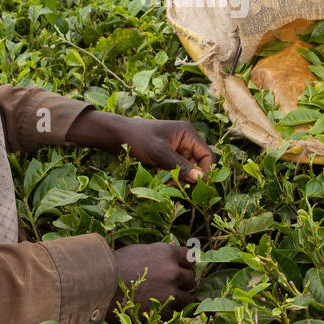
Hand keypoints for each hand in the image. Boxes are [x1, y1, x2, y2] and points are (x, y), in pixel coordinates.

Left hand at [66, 111, 214, 184]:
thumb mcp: (160, 154)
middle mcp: (185, 139)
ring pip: (187, 168)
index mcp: (188, 133)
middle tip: (179, 190)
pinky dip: (173, 177)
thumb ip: (181, 167)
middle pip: (198, 163)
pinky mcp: (168, 154)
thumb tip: (201, 179)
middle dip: (190, 177)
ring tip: (169, 187)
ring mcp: (177, 147)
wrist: (116, 135)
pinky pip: (177, 168)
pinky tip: (165, 184)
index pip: (207, 155)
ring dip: (181, 179)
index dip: (204, 172)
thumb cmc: (137, 139)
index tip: (196, 187)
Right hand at [111, 242, 196, 315]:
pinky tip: (154, 308)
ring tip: (163, 299)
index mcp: (168, 254)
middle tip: (170, 285)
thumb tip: (175, 248)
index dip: (184, 264)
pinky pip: (173, 313)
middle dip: (183, 282)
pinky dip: (166, 312)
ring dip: (178, 299)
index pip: (190, 258)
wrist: (100, 286)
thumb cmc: (116, 265)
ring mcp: (169, 292)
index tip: (179, 268)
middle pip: (191, 279)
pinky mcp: (163, 311)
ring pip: (187, 298)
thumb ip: (160, 253)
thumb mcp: (140, 251)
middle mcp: (173, 272)